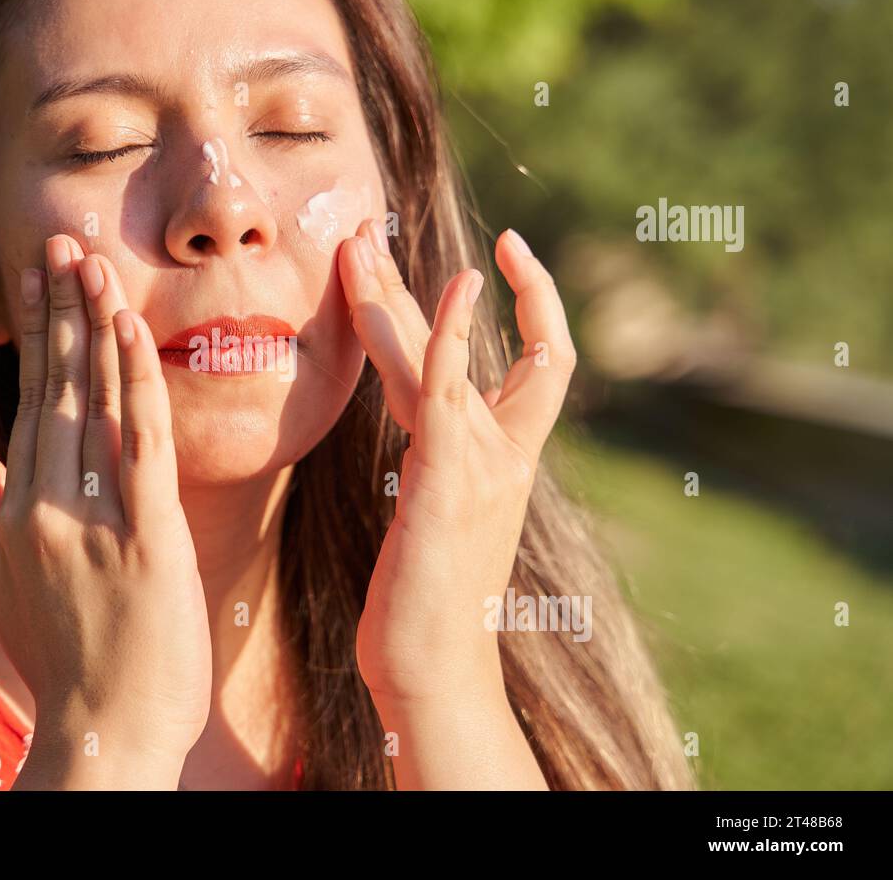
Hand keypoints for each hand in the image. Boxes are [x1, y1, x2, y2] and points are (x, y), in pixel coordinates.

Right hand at [0, 234, 211, 787]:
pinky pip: (142, 448)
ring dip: (94, 329)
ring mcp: (95, 523)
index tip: (40, 282)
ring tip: (93, 265)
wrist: (102, 739)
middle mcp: (48, 508)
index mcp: (20, 517)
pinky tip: (133, 334)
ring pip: (94, 407)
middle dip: (60, 312)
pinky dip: (138, 387)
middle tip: (62, 243)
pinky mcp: (147, 541)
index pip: (30, 407)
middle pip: (57, 392)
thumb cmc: (66, 670)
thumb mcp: (11, 591)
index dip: (37, 341)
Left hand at [337, 222, 576, 707]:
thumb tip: (421, 440)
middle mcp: (502, 449)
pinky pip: (451, 387)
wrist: (431, 666)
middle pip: (471, 340)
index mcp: (501, 457)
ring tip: (357, 240)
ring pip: (441, 353)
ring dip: (393, 293)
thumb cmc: (423, 603)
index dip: (531, 304)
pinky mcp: (452, 474)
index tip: (492, 261)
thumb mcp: (435, 520)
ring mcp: (483, 459)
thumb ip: (437, 468)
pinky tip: (455, 287)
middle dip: (415, 282)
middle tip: (365, 229)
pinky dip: (452, 334)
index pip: (538, 361)